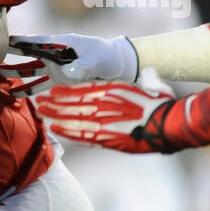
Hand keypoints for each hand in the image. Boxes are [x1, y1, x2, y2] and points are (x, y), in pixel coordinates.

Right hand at [7, 33, 138, 92]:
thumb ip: (80, 66)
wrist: (117, 65)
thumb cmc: (107, 56)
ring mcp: (56, 67)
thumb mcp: (96, 60)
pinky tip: (15, 95)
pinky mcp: (59, 79)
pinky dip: (28, 90)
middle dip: (11, 56)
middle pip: (29, 55)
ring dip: (16, 74)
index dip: (22, 41)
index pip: (38, 42)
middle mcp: (55, 54)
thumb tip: (65, 73)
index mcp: (62, 43)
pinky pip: (40, 85)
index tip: (5, 39)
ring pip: (31, 70)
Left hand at [34, 67, 179, 153]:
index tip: (52, 90)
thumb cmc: (164, 105)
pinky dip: (67, 132)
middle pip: (73, 103)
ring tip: (40, 114)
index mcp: (114, 91)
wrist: (171, 126)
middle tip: (38, 102)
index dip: (66, 91)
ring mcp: (104, 122)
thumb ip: (147, 77)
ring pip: (73, 118)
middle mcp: (105, 105)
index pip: (83, 89)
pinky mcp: (107, 138)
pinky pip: (82, 135)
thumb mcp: (155, 85)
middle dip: (54, 103)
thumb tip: (147, 71)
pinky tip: (54, 130)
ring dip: (55, 116)